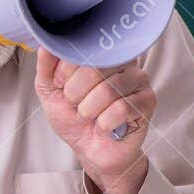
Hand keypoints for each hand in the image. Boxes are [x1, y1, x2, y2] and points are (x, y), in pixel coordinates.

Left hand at [33, 48, 155, 193]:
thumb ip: (46, 67)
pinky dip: (105, 123)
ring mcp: (139, 79)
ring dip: (89, 111)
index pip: (80, 49)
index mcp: (100, 52)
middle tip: (77, 105)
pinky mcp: (147, 101)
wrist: (89, 149)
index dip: (64, 72)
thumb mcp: (50, 91)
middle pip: (94, 68)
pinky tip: (106, 127)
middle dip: (75, 94)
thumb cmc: (73, 117)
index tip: (62, 85)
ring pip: (108, 90)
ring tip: (91, 117)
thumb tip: (46, 44)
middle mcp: (123, 60)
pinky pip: (121, 109)